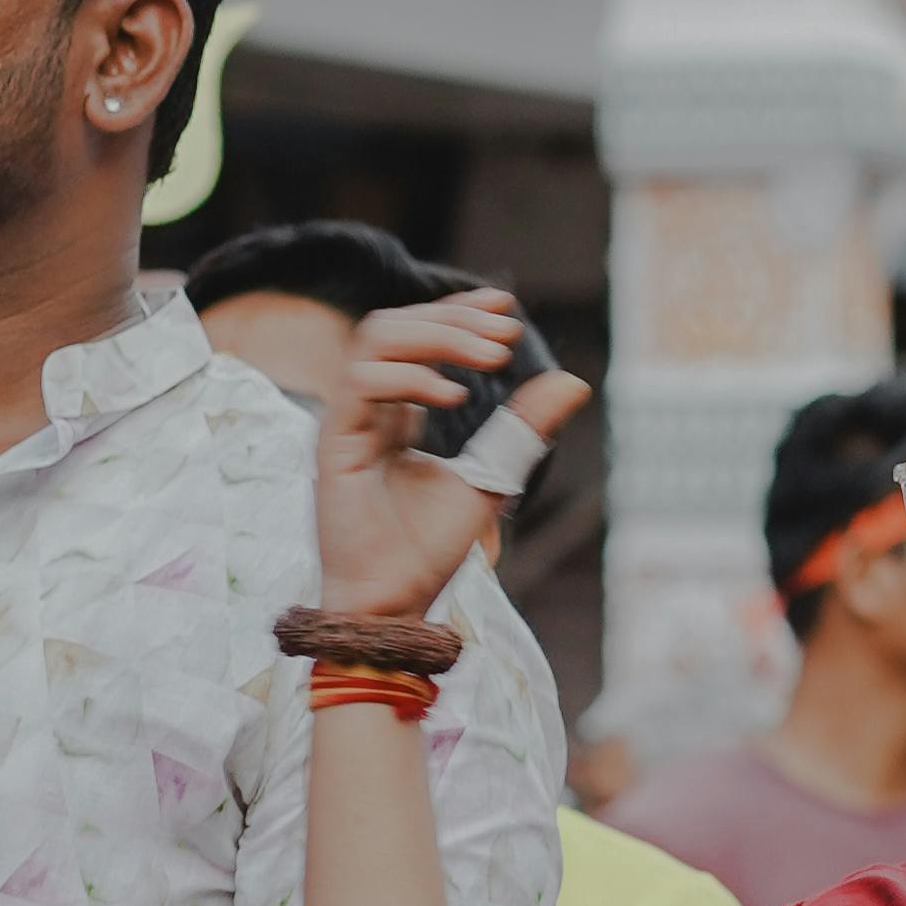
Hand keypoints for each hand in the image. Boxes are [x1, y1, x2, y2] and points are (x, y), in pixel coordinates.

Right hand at [311, 291, 586, 627]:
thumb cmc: (428, 549)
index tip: (504, 302)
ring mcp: (346, 422)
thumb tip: (573, 381)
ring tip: (491, 357)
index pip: (415, 335)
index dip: (456, 310)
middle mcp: (366, 408)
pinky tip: (456, 396)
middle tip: (507, 334)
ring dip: (437, 336)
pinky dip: (410, 378)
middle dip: (454, 319)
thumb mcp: (491, 477)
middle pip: (395, 326)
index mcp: (394, 411)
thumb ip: (523, 429)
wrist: (395, 602)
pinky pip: (361, 384)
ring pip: (375, 341)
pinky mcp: (333, 444)